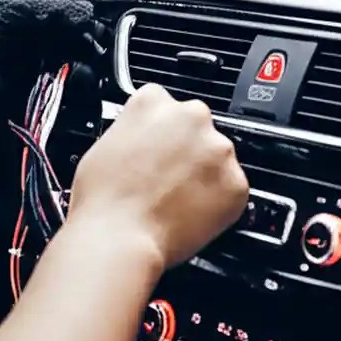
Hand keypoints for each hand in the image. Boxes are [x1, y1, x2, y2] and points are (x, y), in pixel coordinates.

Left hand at [0, 0, 95, 136]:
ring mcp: (17, 41)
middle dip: (75, 24)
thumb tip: (83, 11)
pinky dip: (63, 65)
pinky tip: (75, 68)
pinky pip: (50, 62)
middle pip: (56, 13)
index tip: (90, 10)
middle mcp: (12, 13)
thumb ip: (48, 11)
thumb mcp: (6, 17)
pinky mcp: (21, 67)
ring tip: (88, 52)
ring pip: (56, 39)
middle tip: (93, 34)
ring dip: (73, 46)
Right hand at [69, 84, 249, 268]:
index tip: (154, 148)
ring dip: (203, 174)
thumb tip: (141, 140)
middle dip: (185, 149)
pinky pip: (231, 188)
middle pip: (195, 126)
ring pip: (216, 157)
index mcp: (154, 101)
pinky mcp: (236, 182)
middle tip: (165, 178)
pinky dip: (217, 202)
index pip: (163, 103)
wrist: (119, 239)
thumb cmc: (103, 200)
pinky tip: (190, 214)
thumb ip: (133, 131)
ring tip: (175, 201)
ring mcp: (218, 148)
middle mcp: (191, 116)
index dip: (158, 131)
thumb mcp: (104, 146)